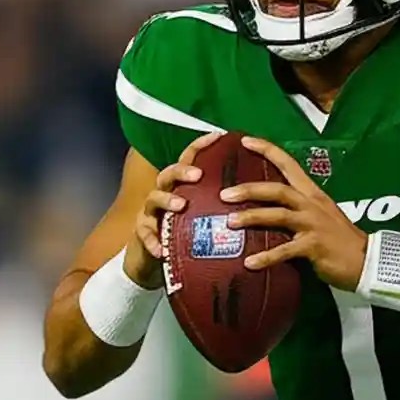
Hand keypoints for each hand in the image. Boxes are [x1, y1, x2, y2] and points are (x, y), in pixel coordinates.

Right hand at [125, 132, 223, 289]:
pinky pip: (144, 234)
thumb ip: (220, 205)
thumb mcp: (202, 217)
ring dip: (167, 200)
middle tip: (198, 175)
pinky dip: (152, 241)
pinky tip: (161, 249)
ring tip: (181, 206)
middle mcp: (164, 194)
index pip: (188, 160)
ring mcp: (150, 213)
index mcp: (181, 187)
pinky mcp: (141, 234)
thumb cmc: (185, 236)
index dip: (200, 146)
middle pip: (168, 174)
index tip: (218, 136)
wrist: (154, 262)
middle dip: (182, 171)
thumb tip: (257, 196)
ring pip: (153, 199)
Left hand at [223, 136, 368, 290]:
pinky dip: (267, 256)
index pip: (289, 165)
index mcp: (313, 194)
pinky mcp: (314, 246)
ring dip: (253, 217)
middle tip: (224, 193)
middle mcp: (312, 204)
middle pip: (278, 189)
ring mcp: (313, 224)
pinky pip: (286, 250)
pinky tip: (250, 263)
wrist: (367, 260)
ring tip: (230, 222)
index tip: (245, 141)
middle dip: (250, 189)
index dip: (268, 150)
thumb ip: (297, 210)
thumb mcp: (320, 216)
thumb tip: (266, 210)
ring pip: (279, 215)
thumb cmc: (340, 240)